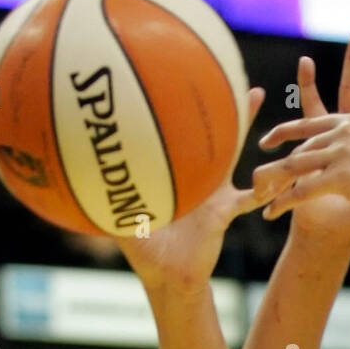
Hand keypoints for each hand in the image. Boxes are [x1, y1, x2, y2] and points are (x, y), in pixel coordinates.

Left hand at [116, 87, 264, 293]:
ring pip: (234, 153)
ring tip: (257, 96)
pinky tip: (273, 176)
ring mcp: (213, 192)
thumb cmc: (146, 253)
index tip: (180, 75)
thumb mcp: (120, 221)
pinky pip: (247, 200)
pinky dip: (260, 191)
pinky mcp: (225, 213)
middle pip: (210, 134)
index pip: (178, 137)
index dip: (181, 109)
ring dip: (246, 128)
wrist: (169, 279)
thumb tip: (76, 177)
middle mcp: (196, 178)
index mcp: (174, 176)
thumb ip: (103, 199)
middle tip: (231, 69)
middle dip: (220, 103)